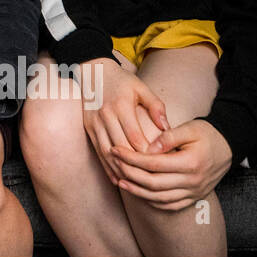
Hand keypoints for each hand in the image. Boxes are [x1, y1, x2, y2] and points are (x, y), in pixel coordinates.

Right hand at [81, 56, 170, 184]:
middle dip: (135, 165)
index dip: (146, 153)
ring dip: (120, 170)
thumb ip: (156, 107)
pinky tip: (118, 178)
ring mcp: (95, 122)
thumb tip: (167, 128)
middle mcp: (105, 115)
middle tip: (150, 180)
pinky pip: (98, 151)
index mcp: (121, 105)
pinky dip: (108, 166)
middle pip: (121, 147)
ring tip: (135, 184)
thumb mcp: (141, 88)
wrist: (93, 72)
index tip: (159, 165)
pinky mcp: (89, 127)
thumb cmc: (122, 81)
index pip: (134, 136)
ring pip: (107, 152)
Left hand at [108, 119, 233, 210]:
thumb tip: (147, 148)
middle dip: (130, 174)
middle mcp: (192, 181)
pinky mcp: (194, 198)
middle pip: (153, 183)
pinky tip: (138, 192)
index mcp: (190, 163)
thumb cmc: (206, 134)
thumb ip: (168, 136)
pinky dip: (152, 201)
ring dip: (137, 191)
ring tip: (120, 180)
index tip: (116, 150)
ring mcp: (193, 192)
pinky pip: (169, 205)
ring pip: (159, 198)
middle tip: (115, 163)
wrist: (227, 147)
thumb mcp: (189, 128)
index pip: (153, 164)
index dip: (131, 158)